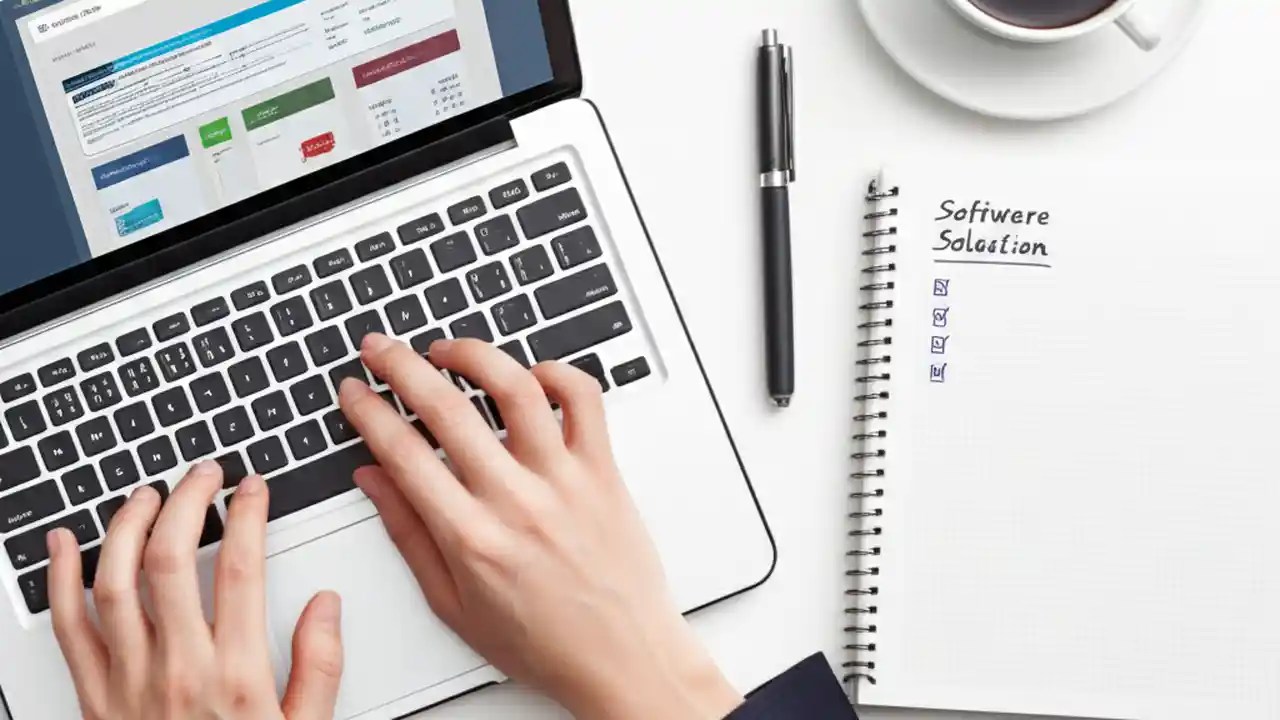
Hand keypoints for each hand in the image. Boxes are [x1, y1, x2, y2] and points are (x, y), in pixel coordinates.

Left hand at [47, 462, 343, 718]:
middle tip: (202, 475)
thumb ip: (319, 667)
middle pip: (172, 562)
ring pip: (115, 583)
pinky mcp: (94, 698)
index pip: (241, 571)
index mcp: (235, 678)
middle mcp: (177, 672)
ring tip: (146, 495)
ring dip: (128, 526)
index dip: (247, 516)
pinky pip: (68, 627)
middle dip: (187, 503)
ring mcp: (127, 682)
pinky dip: (61, 579)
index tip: (252, 489)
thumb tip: (325, 605)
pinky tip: (66, 544)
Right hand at [340, 335, 743, 719]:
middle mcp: (516, 501)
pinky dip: (556, 373)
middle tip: (381, 349)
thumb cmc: (544, 642)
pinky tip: (530, 374)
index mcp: (471, 538)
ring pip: (515, 388)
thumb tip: (373, 479)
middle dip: (400, 367)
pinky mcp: (604, 472)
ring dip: (473, 355)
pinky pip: (584, 401)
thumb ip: (409, 535)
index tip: (354, 390)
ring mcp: (564, 481)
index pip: (403, 452)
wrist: (622, 659)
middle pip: (446, 408)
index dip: (368, 411)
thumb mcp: (454, 604)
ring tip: (447, 349)